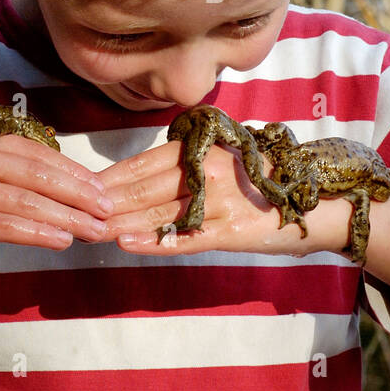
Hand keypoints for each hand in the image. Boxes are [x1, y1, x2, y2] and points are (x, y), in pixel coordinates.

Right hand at [0, 123, 113, 276]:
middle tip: (109, 209)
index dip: (71, 171)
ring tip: (96, 230)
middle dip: (79, 192)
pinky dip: (39, 232)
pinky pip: (6, 224)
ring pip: (27, 199)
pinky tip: (63, 241)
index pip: (34, 151)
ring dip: (68, 216)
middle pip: (37, 172)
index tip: (101, 188)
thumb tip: (57, 179)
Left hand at [99, 139, 349, 256]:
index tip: (77, 190)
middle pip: (141, 187)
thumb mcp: (222, 160)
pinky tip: (128, 243)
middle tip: (70, 215)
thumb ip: (183, 163)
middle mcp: (206, 167)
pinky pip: (185, 236)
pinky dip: (154, 240)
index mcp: (200, 147)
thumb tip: (133, 178)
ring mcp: (219, 198)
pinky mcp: (232, 230)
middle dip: (102, 203)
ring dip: (117, 222)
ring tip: (87, 231)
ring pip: (156, 211)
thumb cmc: (263, 181)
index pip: (140, 163)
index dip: (106, 179)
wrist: (319, 201)